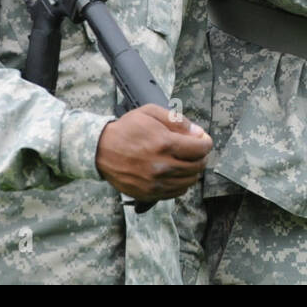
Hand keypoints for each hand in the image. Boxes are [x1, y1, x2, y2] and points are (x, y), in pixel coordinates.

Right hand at [95, 104, 212, 201]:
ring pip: (189, 181)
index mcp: (164, 144)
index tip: (202, 139)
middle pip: (198, 166)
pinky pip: (177, 192)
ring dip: (192, 170)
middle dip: (201, 156)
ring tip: (185, 161)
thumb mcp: (151, 112)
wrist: (100, 149)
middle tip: (195, 150)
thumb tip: (198, 133)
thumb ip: (178, 121)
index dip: (206, 142)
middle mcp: (161, 166)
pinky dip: (181, 183)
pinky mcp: (148, 194)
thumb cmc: (127, 128)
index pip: (200, 149)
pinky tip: (175, 173)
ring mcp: (155, 183)